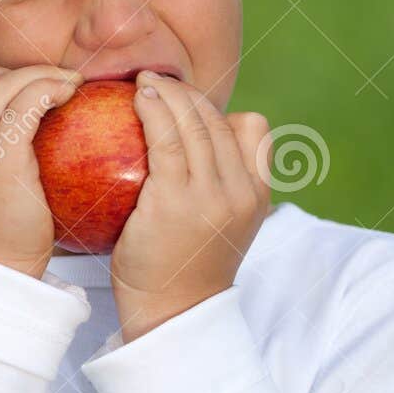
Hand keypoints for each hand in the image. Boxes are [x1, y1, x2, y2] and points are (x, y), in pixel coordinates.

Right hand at [0, 63, 83, 278]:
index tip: (34, 85)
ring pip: (6, 83)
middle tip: (58, 80)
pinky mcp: (0, 161)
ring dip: (43, 75)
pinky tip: (70, 95)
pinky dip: (51, 89)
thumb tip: (18, 109)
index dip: (2, 76)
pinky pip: (28, 104)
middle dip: (23, 69)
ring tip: (70, 84)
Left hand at [109, 71, 272, 342]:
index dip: (219, 106)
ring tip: (143, 80)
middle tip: (156, 78)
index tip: (186, 98)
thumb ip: (217, 187)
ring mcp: (212, 196)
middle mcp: (241, 191)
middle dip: (188, 91)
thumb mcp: (218, 226)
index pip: (253, 129)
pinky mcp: (176, 200)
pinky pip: (166, 141)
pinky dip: (153, 111)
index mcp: (257, 195)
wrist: (172, 315)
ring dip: (169, 93)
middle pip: (220, 120)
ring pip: (195, 124)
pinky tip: (136, 99)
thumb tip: (193, 145)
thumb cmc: (181, 268)